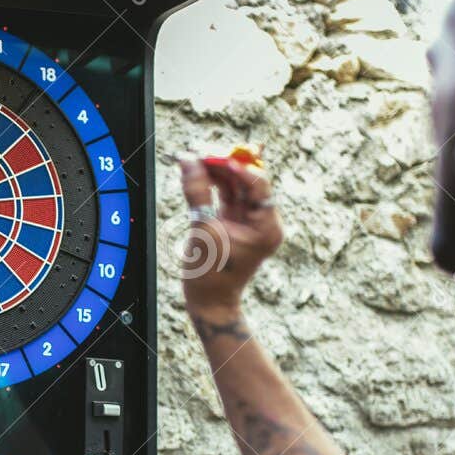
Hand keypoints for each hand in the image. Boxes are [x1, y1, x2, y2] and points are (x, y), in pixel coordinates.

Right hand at [178, 155, 284, 313]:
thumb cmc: (210, 273)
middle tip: (201, 154)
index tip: (212, 158)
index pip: (257, 185)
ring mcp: (251, 222)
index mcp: (267, 227)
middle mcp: (264, 222)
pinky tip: (198, 173)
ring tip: (194, 160)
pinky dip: (213, 185)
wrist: (210, 301)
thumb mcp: (202, 230)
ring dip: (216, 173)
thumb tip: (188, 160)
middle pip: (247, 182)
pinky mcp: (236, 223)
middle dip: (224, 166)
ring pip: (236, 187)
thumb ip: (197, 192)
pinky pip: (227, 197)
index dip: (236, 167)